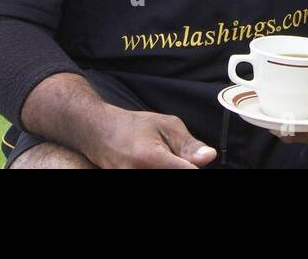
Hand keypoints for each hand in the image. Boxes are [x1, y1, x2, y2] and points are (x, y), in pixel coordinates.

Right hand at [85, 107, 216, 168]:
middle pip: (176, 175)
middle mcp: (137, 173)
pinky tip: (154, 163)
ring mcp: (128, 179)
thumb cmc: (133, 126)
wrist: (98, 132)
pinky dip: (159, 170)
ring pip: (163, 176)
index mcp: (150, 158)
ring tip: (162, 158)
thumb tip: (209, 157)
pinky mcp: (124, 181)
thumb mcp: (166, 125)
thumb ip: (188, 144)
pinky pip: (152, 180)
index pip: (186, 172)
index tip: (195, 163)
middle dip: (182, 167)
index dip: (195, 168)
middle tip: (176, 157)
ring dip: (169, 169)